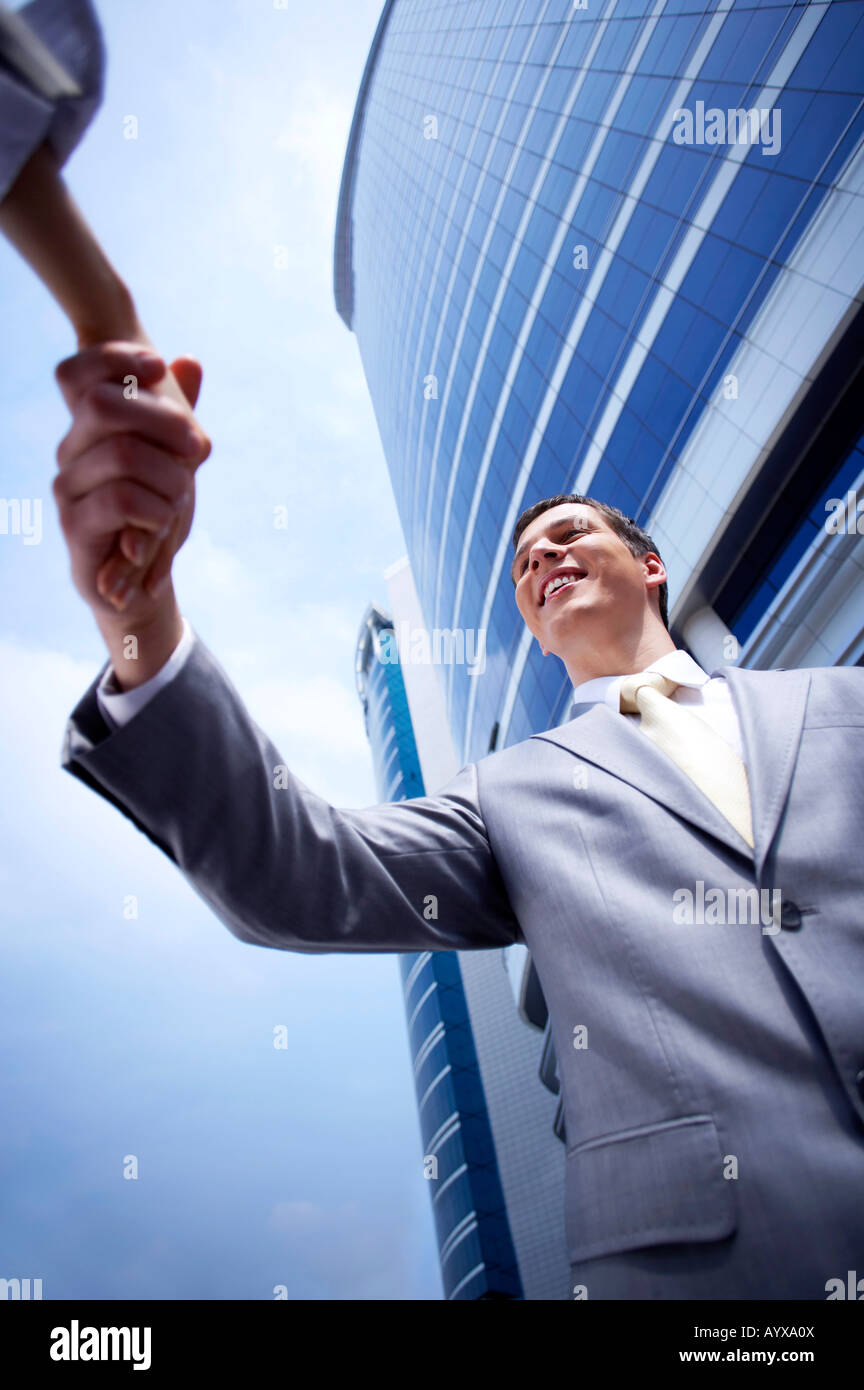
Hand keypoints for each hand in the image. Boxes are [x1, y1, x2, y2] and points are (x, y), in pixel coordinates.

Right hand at [53, 341, 209, 626]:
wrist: (140, 583)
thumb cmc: (155, 513)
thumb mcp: (175, 460)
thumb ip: (180, 412)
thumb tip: (189, 360)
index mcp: (88, 427)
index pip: (76, 371)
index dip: (113, 355)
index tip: (159, 366)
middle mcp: (71, 448)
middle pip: (103, 404)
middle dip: (165, 420)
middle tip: (199, 448)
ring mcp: (69, 485)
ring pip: (122, 454)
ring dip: (170, 476)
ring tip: (180, 499)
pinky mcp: (76, 523)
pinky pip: (122, 500)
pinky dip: (157, 508)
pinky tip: (163, 522)